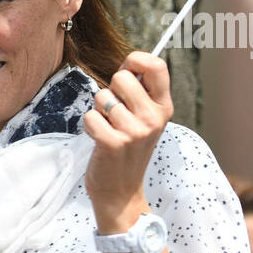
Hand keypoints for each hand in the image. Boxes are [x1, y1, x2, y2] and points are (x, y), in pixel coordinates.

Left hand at [83, 51, 173, 232]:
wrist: (121, 192)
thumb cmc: (127, 150)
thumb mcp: (144, 120)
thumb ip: (140, 93)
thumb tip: (130, 63)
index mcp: (164, 107)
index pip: (156, 65)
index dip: (135, 61)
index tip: (127, 72)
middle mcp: (153, 118)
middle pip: (122, 77)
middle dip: (110, 91)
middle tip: (114, 114)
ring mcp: (134, 131)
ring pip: (102, 97)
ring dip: (98, 112)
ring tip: (108, 130)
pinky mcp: (113, 143)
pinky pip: (90, 116)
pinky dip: (88, 127)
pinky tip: (99, 141)